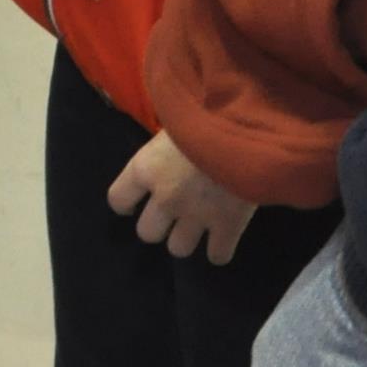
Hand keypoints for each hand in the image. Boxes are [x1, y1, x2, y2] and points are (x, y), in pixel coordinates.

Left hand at [105, 129, 255, 263]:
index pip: (118, 200)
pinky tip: (224, 236)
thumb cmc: (207, 110)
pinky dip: (220, 250)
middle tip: (175, 211)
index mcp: (145, 168)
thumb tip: (163, 146)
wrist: (248, 123)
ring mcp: (196, 216)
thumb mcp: (174, 121)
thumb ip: (164, 144)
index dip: (127, 203)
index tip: (136, 202)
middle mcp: (165, 198)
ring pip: (178, 249)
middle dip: (160, 225)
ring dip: (187, 238)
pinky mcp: (228, 226)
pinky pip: (218, 256)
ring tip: (199, 223)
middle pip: (148, 234)